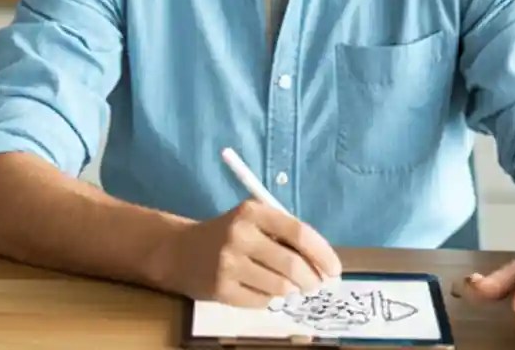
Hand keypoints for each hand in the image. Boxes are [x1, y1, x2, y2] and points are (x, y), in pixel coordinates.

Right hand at [158, 200, 342, 307]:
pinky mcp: (220, 289)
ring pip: (280, 287)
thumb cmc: (228, 235)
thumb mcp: (253, 221)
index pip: (299, 233)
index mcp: (252, 212)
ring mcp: (228, 264)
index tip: (335, 269)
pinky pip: (261, 301)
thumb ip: (285, 236)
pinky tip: (261, 290)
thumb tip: (323, 264)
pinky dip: (269, 299)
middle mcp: (239, 235)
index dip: (322, 253)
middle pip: (292, 264)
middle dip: (312, 280)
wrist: (179, 251)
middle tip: (316, 285)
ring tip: (290, 288)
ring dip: (292, 291)